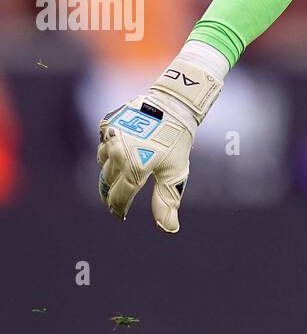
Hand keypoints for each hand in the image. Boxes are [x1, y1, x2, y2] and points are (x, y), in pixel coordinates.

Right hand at [97, 57, 221, 232]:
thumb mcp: (175, 173)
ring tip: (118, 180)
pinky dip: (108, 153)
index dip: (119, 209)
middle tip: (115, 201)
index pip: (119, 198)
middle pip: (108, 182)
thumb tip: (168, 229)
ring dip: (109, 173)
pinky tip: (116, 156)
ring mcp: (110, 137)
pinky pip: (103, 145)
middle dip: (112, 193)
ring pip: (103, 163)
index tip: (120, 215)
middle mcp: (117, 153)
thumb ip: (166, 202)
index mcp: (134, 168)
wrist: (172, 104)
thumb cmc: (177, 141)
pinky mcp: (107, 125)